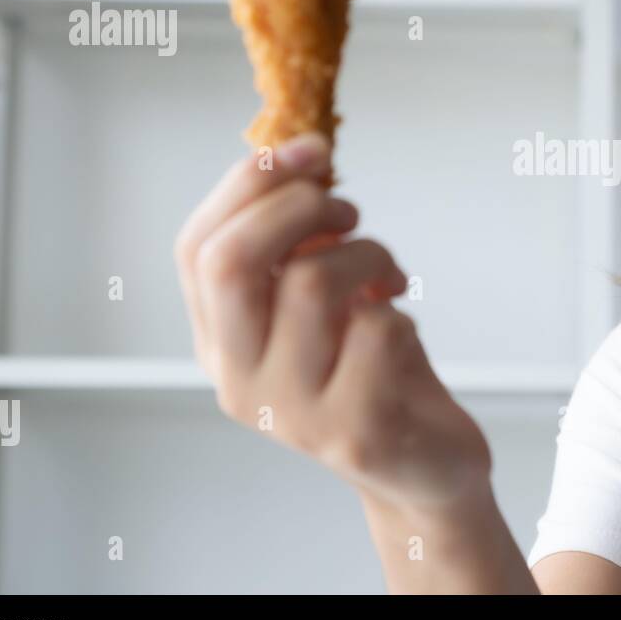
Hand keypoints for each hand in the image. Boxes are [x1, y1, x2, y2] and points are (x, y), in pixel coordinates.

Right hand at [173, 132, 492, 515]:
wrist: (423, 468)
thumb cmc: (372, 371)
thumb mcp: (317, 303)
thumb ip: (295, 245)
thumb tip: (298, 156)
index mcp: (218, 342)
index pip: (197, 246)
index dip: (251, 183)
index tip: (310, 151)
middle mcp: (238, 381)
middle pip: (231, 261)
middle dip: (298, 207)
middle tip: (348, 212)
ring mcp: (292, 414)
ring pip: (315, 282)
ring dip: (368, 255)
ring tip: (388, 275)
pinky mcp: (353, 432)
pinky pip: (376, 329)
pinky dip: (398, 311)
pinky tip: (402, 331)